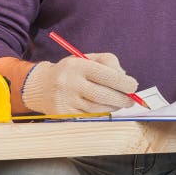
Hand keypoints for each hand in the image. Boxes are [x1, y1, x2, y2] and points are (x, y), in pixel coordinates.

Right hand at [21, 53, 137, 113]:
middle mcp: (69, 83)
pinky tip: (105, 107)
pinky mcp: (64, 114)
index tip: (133, 86)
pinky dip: (101, 112)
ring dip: (113, 107)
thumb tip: (125, 77)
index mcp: (77, 66)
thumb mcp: (87, 58)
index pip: (104, 74)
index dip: (122, 82)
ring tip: (119, 103)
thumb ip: (108, 63)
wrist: (42, 85)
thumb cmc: (73, 70)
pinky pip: (89, 115)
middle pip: (102, 94)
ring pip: (97, 108)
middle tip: (131, 100)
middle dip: (121, 98)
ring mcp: (66, 100)